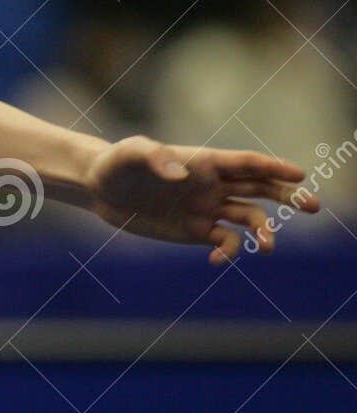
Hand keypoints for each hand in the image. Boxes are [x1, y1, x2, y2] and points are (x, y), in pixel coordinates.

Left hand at [84, 136, 319, 262]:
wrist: (99, 189)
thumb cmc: (117, 162)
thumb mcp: (131, 153)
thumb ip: (156, 157)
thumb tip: (182, 174)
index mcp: (204, 161)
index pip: (247, 163)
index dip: (274, 166)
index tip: (299, 173)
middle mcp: (213, 184)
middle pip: (261, 188)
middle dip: (287, 195)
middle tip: (313, 206)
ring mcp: (207, 207)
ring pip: (249, 218)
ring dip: (264, 230)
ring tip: (268, 246)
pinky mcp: (196, 230)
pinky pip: (225, 241)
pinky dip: (229, 250)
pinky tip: (218, 259)